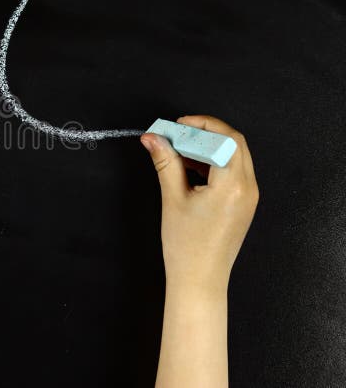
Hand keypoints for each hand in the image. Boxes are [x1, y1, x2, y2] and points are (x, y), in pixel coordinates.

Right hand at [140, 115, 258, 295]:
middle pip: (233, 143)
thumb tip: (154, 138)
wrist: (199, 279)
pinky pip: (233, 171)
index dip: (201, 125)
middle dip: (205, 132)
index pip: (225, 139)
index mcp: (233, 186)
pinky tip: (189, 166)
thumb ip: (165, 162)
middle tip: (177, 134)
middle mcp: (248, 188)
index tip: (176, 126)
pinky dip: (212, 162)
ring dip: (208, 147)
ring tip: (179, 150)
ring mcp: (249, 196)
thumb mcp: (172, 198)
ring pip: (234, 156)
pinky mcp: (244, 202)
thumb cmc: (187, 247)